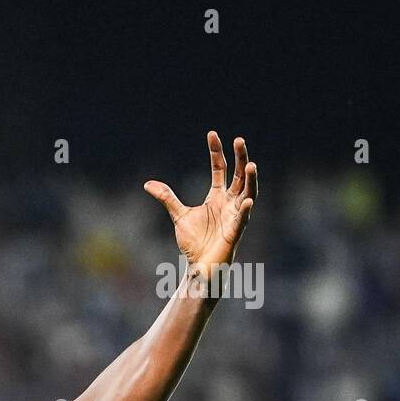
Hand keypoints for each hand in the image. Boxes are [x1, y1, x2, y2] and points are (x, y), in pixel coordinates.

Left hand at [145, 132, 257, 281]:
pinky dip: (245, 211)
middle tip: (239, 140)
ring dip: (251, 180)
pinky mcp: (235, 233)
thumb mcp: (178, 214)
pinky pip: (242, 220)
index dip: (217, 152)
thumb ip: (167, 197)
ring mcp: (235, 216)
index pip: (220, 168)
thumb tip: (148, 184)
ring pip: (248, 193)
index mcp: (218, 196)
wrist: (199, 266)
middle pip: (239, 175)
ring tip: (251, 164)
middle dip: (240, 158)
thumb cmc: (194, 242)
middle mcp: (230, 202)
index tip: (212, 134)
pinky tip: (246, 201)